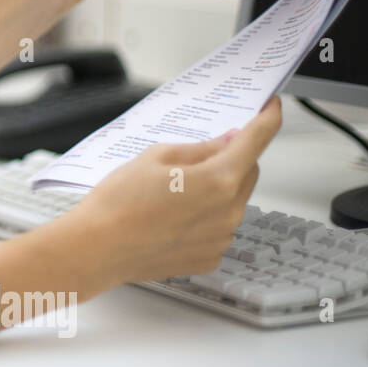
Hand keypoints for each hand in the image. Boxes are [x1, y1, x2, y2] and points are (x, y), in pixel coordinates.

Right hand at [74, 95, 282, 289]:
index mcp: (218, 180)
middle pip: (247, 173)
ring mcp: (220, 238)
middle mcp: (228, 212)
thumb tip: (226, 144)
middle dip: (231, 160)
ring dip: (216, 191)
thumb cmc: (117, 204)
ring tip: (170, 195)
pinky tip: (171, 218)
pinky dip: (205, 218)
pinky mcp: (209, 257)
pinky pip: (218, 228)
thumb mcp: (155, 158)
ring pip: (233, 202)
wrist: (96, 250)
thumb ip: (199, 149)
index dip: (267, 120)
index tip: (272, 110)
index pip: (256, 141)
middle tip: (194, 159)